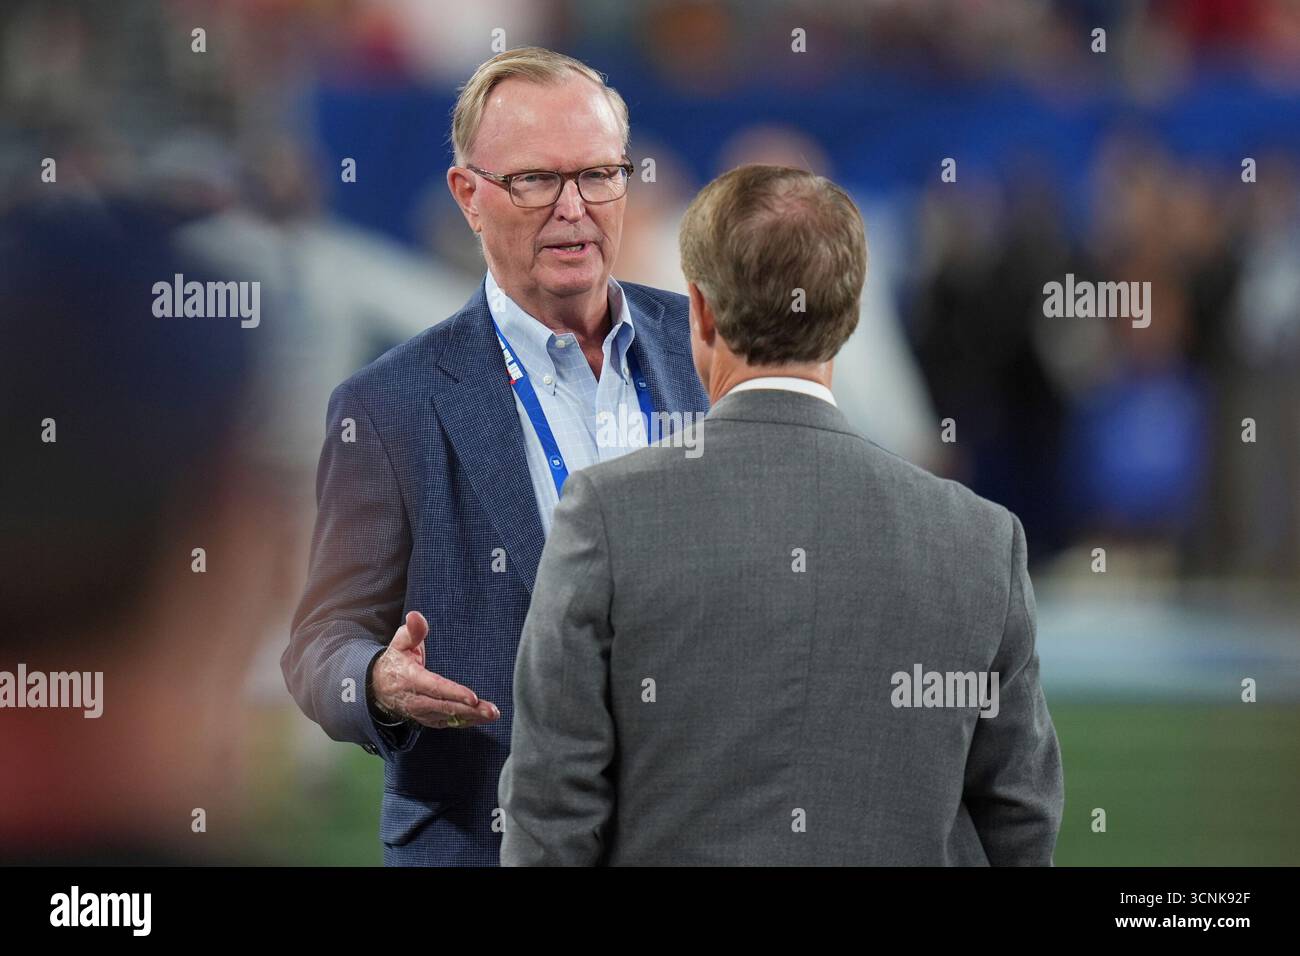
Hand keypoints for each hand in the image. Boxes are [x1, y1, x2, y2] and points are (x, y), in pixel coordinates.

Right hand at [371, 611, 499, 728]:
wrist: (379, 687)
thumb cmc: (396, 661)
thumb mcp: (400, 643)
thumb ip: (412, 631)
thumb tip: (415, 616)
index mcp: (410, 678)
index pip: (435, 687)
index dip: (454, 693)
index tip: (473, 697)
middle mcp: (416, 699)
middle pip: (445, 706)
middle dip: (469, 710)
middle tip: (491, 711)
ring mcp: (421, 712)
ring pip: (448, 717)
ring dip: (472, 717)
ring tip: (492, 714)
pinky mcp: (427, 718)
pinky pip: (448, 723)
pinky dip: (465, 722)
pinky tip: (482, 719)